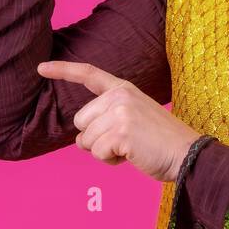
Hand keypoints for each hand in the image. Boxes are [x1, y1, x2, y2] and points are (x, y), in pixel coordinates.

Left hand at [37, 61, 198, 181]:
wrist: (187, 153)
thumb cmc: (160, 142)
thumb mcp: (135, 117)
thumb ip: (108, 117)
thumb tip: (80, 139)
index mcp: (123, 89)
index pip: (88, 74)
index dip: (62, 70)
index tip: (40, 68)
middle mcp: (119, 96)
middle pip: (81, 121)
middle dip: (95, 138)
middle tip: (124, 141)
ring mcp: (120, 113)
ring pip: (86, 141)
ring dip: (104, 152)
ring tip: (130, 149)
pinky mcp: (120, 133)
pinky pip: (96, 153)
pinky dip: (110, 160)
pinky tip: (131, 156)